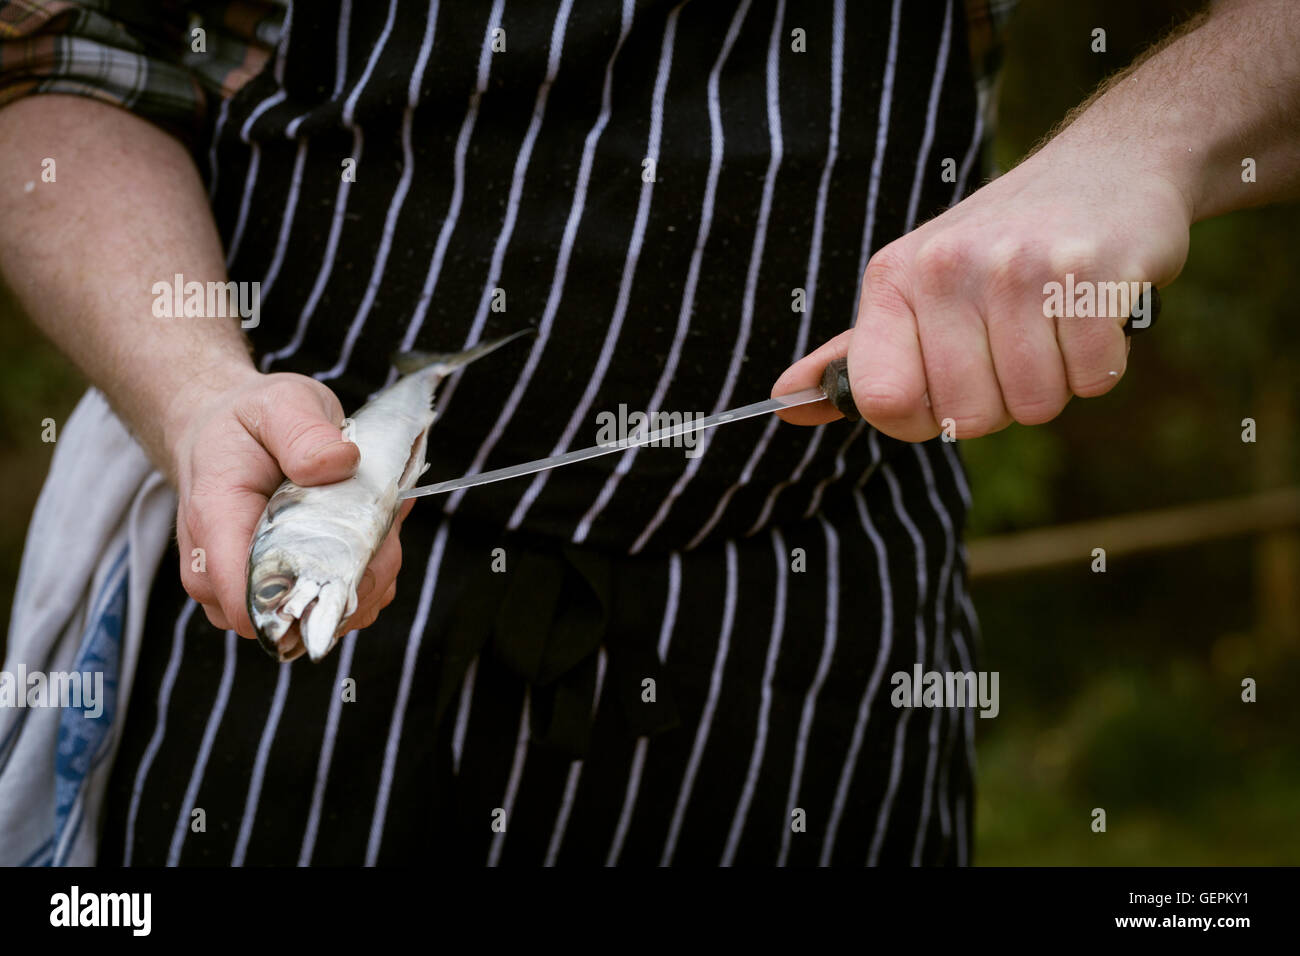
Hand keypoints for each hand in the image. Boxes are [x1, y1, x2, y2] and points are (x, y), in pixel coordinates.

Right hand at [165, 365, 410, 638]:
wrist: (223, 436)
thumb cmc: (248, 423)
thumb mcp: (279, 405)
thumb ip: (303, 433)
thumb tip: (338, 463)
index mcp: (216, 525)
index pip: (248, 603)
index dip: (312, 595)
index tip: (361, 550)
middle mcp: (221, 574)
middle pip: (298, 617)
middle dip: (357, 578)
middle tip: (382, 524)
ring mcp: (249, 591)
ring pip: (327, 618)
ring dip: (368, 576)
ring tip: (374, 524)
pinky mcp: (278, 595)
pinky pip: (335, 608)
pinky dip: (365, 577)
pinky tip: (368, 537)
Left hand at [773, 139, 1191, 439]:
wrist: (1110, 166)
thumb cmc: (1003, 243)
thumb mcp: (916, 285)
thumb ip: (856, 353)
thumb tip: (786, 400)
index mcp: (894, 278)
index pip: (882, 400)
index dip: (919, 419)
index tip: (941, 391)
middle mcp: (946, 268)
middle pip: (967, 417)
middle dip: (1000, 405)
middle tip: (1015, 347)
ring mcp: (1019, 266)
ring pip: (1035, 404)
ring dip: (1055, 384)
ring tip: (1053, 326)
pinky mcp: (1090, 271)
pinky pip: (1093, 378)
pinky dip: (1100, 363)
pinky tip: (1092, 314)